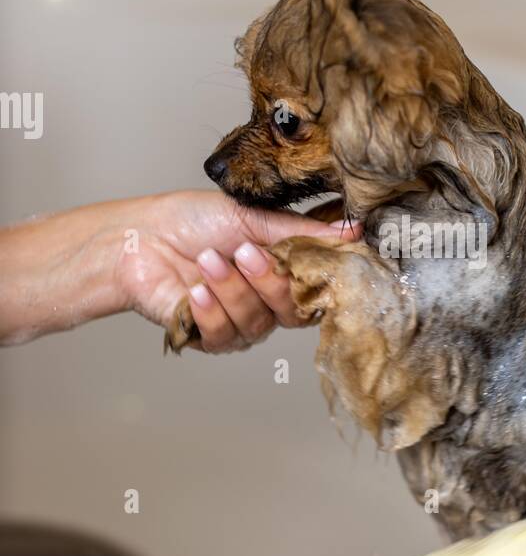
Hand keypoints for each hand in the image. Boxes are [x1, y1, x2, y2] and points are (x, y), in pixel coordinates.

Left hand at [115, 190, 360, 351]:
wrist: (140, 237)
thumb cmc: (192, 221)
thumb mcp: (254, 217)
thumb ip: (304, 231)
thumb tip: (354, 231)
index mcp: (282, 271)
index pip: (316, 289)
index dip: (318, 279)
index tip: (311, 258)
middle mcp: (265, 302)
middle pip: (292, 312)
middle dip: (268, 282)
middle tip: (244, 252)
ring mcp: (239, 322)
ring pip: (257, 323)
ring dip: (230, 289)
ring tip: (206, 260)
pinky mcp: (208, 338)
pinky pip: (224, 335)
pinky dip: (210, 310)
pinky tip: (194, 288)